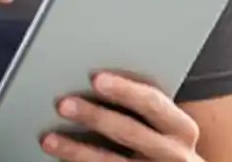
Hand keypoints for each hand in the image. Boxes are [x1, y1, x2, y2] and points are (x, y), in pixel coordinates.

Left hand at [41, 73, 201, 161]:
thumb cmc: (167, 146)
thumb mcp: (169, 128)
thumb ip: (145, 109)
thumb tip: (97, 80)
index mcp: (182, 129)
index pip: (152, 103)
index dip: (124, 90)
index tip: (96, 78)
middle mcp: (173, 154)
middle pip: (128, 132)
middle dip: (94, 116)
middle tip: (64, 104)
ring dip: (76, 150)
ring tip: (49, 139)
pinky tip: (60, 161)